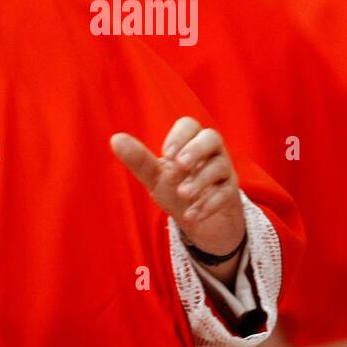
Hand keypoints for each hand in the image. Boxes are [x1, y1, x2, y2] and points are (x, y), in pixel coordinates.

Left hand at [111, 117, 245, 273]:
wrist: (200, 221)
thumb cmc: (176, 189)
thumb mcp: (156, 176)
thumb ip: (139, 159)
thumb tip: (115, 138)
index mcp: (190, 142)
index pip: (190, 125)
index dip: (179, 136)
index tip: (165, 154)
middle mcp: (210, 153)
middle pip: (212, 137)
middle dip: (196, 149)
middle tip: (180, 165)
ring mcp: (224, 172)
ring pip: (220, 167)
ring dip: (200, 181)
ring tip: (182, 193)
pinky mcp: (231, 194)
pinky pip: (225, 194)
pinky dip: (208, 204)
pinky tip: (191, 215)